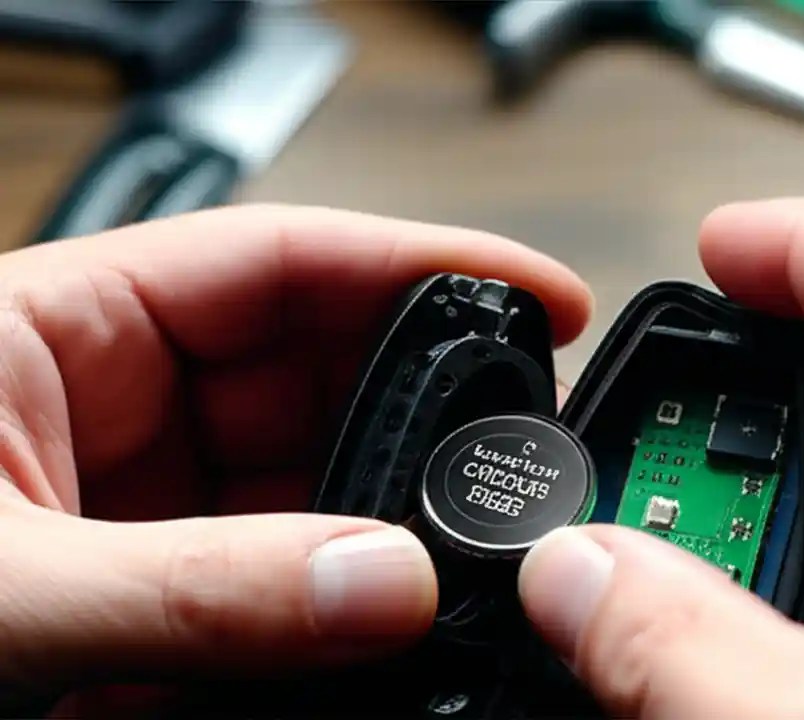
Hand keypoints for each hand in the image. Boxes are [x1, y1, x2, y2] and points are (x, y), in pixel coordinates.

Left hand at [0, 205, 591, 710]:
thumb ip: (186, 589)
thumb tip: (373, 583)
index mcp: (58, 329)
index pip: (281, 262)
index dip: (423, 264)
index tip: (537, 295)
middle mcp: (114, 410)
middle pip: (320, 378)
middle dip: (425, 417)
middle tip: (508, 465)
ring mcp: (147, 510)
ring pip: (314, 491)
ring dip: (388, 528)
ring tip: (456, 565)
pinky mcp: (157, 603)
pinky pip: (282, 586)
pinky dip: (341, 613)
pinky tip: (385, 636)